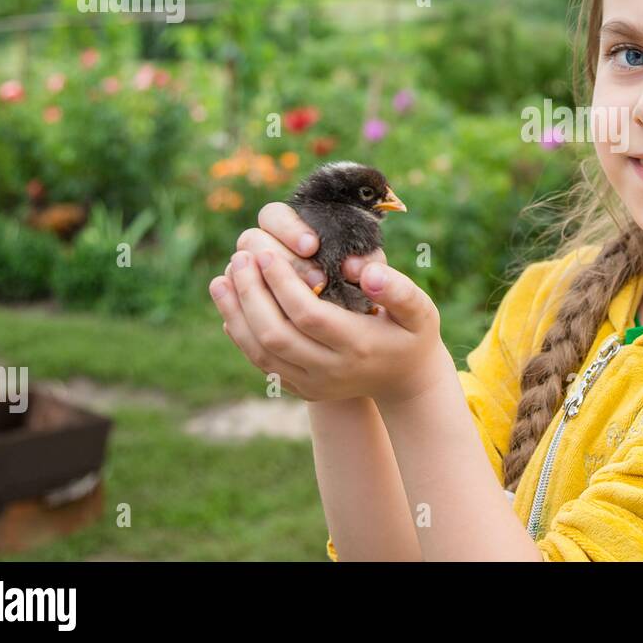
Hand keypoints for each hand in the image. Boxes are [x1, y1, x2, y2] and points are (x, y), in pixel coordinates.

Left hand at [209, 206, 444, 403]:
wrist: (405, 380)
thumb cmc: (412, 334)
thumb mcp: (420, 310)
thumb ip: (398, 289)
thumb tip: (365, 271)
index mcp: (358, 345)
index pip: (308, 315)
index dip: (282, 284)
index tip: (267, 254)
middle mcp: (330, 370)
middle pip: (276, 335)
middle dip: (252, 295)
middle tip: (240, 259)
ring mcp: (312, 384)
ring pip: (260, 352)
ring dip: (236, 315)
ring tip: (221, 280)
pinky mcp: (300, 388)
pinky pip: (261, 363)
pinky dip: (241, 334)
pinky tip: (231, 306)